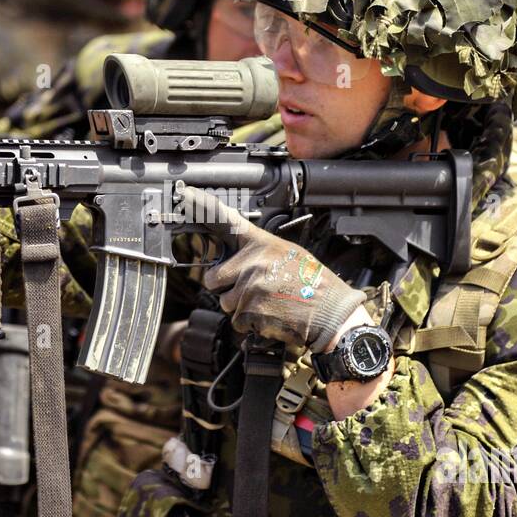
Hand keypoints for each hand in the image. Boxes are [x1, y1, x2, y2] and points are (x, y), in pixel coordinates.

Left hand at [184, 186, 366, 350]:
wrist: (332, 311)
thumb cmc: (313, 283)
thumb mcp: (287, 253)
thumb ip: (258, 253)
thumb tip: (235, 259)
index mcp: (260, 243)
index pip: (225, 220)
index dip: (202, 205)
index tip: (184, 193)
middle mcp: (251, 262)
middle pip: (213, 278)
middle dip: (227, 287)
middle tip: (254, 289)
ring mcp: (249, 287)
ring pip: (225, 303)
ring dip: (241, 308)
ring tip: (269, 303)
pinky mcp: (251, 312)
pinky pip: (237, 321)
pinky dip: (251, 323)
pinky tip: (272, 315)